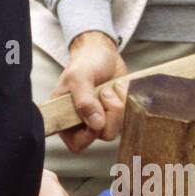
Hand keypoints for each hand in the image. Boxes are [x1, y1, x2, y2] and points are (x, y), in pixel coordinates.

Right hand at [52, 30, 128, 152]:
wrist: (101, 52)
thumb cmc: (85, 63)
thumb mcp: (79, 77)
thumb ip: (84, 101)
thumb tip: (96, 123)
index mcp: (66, 118)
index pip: (77, 143)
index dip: (88, 134)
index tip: (95, 113)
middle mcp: (83, 123)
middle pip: (103, 134)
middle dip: (108, 112)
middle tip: (104, 92)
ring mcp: (102, 119)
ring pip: (118, 126)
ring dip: (118, 104)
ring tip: (110, 87)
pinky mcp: (117, 113)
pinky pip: (129, 116)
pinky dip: (127, 100)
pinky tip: (119, 88)